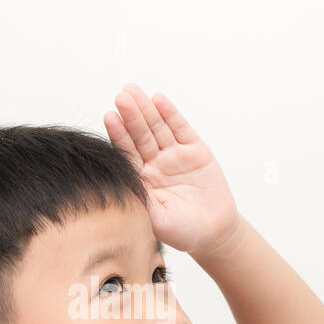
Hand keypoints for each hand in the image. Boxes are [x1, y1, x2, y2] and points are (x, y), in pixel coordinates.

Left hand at [104, 83, 239, 258]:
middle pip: (140, 135)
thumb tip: (122, 182)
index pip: (127, 153)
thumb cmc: (182, 231)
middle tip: (121, 96)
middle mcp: (154, 164)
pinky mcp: (195, 150)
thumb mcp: (156, 221)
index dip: (119, 135)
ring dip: (146, 109)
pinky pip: (180, 129)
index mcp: (140, 180)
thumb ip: (141, 200)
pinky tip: (159, 100)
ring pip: (157, 128)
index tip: (109, 117)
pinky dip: (170, 114)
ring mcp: (173, 155)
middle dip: (131, 115)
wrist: (213, 233)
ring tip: (134, 91)